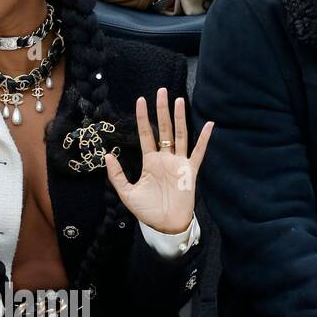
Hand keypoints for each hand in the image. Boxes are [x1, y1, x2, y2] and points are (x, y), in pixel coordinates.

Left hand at [104, 91, 213, 234]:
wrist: (165, 226)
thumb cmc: (148, 211)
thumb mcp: (127, 193)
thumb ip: (117, 175)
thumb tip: (108, 155)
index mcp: (150, 161)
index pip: (146, 134)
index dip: (143, 118)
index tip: (141, 100)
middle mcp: (165, 158)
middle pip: (164, 129)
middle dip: (162, 111)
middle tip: (161, 91)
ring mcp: (179, 163)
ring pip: (180, 135)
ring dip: (179, 118)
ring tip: (178, 100)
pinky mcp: (190, 171)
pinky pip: (198, 152)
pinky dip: (204, 139)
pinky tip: (209, 125)